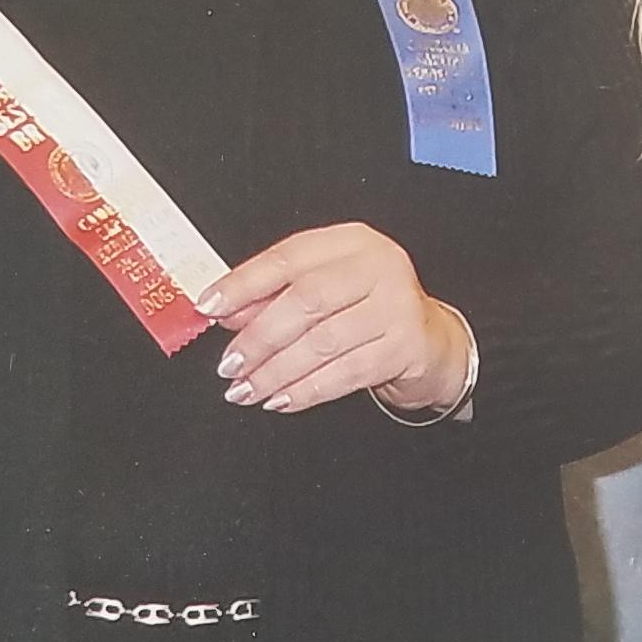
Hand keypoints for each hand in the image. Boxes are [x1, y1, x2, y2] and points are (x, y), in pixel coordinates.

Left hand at [204, 223, 471, 415]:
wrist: (432, 341)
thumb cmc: (368, 311)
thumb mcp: (325, 292)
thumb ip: (276, 297)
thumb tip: (226, 314)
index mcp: (351, 242)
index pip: (288, 257)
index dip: (244, 283)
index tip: (209, 307)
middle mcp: (379, 266)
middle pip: (306, 300)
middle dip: (260, 337)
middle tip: (229, 364)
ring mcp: (398, 306)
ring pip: (323, 342)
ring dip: (277, 371)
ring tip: (246, 389)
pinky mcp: (406, 347)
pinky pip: (346, 373)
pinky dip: (307, 390)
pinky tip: (281, 400)